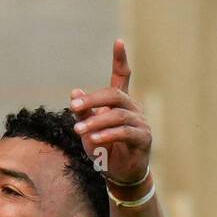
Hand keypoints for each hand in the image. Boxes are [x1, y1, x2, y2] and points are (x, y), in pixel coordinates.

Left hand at [70, 39, 150, 186]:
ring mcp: (140, 122)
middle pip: (114, 96)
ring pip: (118, 115)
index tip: (119, 42)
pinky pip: (125, 132)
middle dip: (93, 100)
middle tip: (73, 108)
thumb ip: (83, 114)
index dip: (120, 60)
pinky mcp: (143, 138)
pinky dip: (108, 135)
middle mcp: (132, 108)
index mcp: (120, 103)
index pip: (122, 77)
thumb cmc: (104, 151)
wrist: (120, 175)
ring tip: (79, 132)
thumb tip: (75, 92)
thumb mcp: (88, 132)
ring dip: (96, 123)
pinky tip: (94, 139)